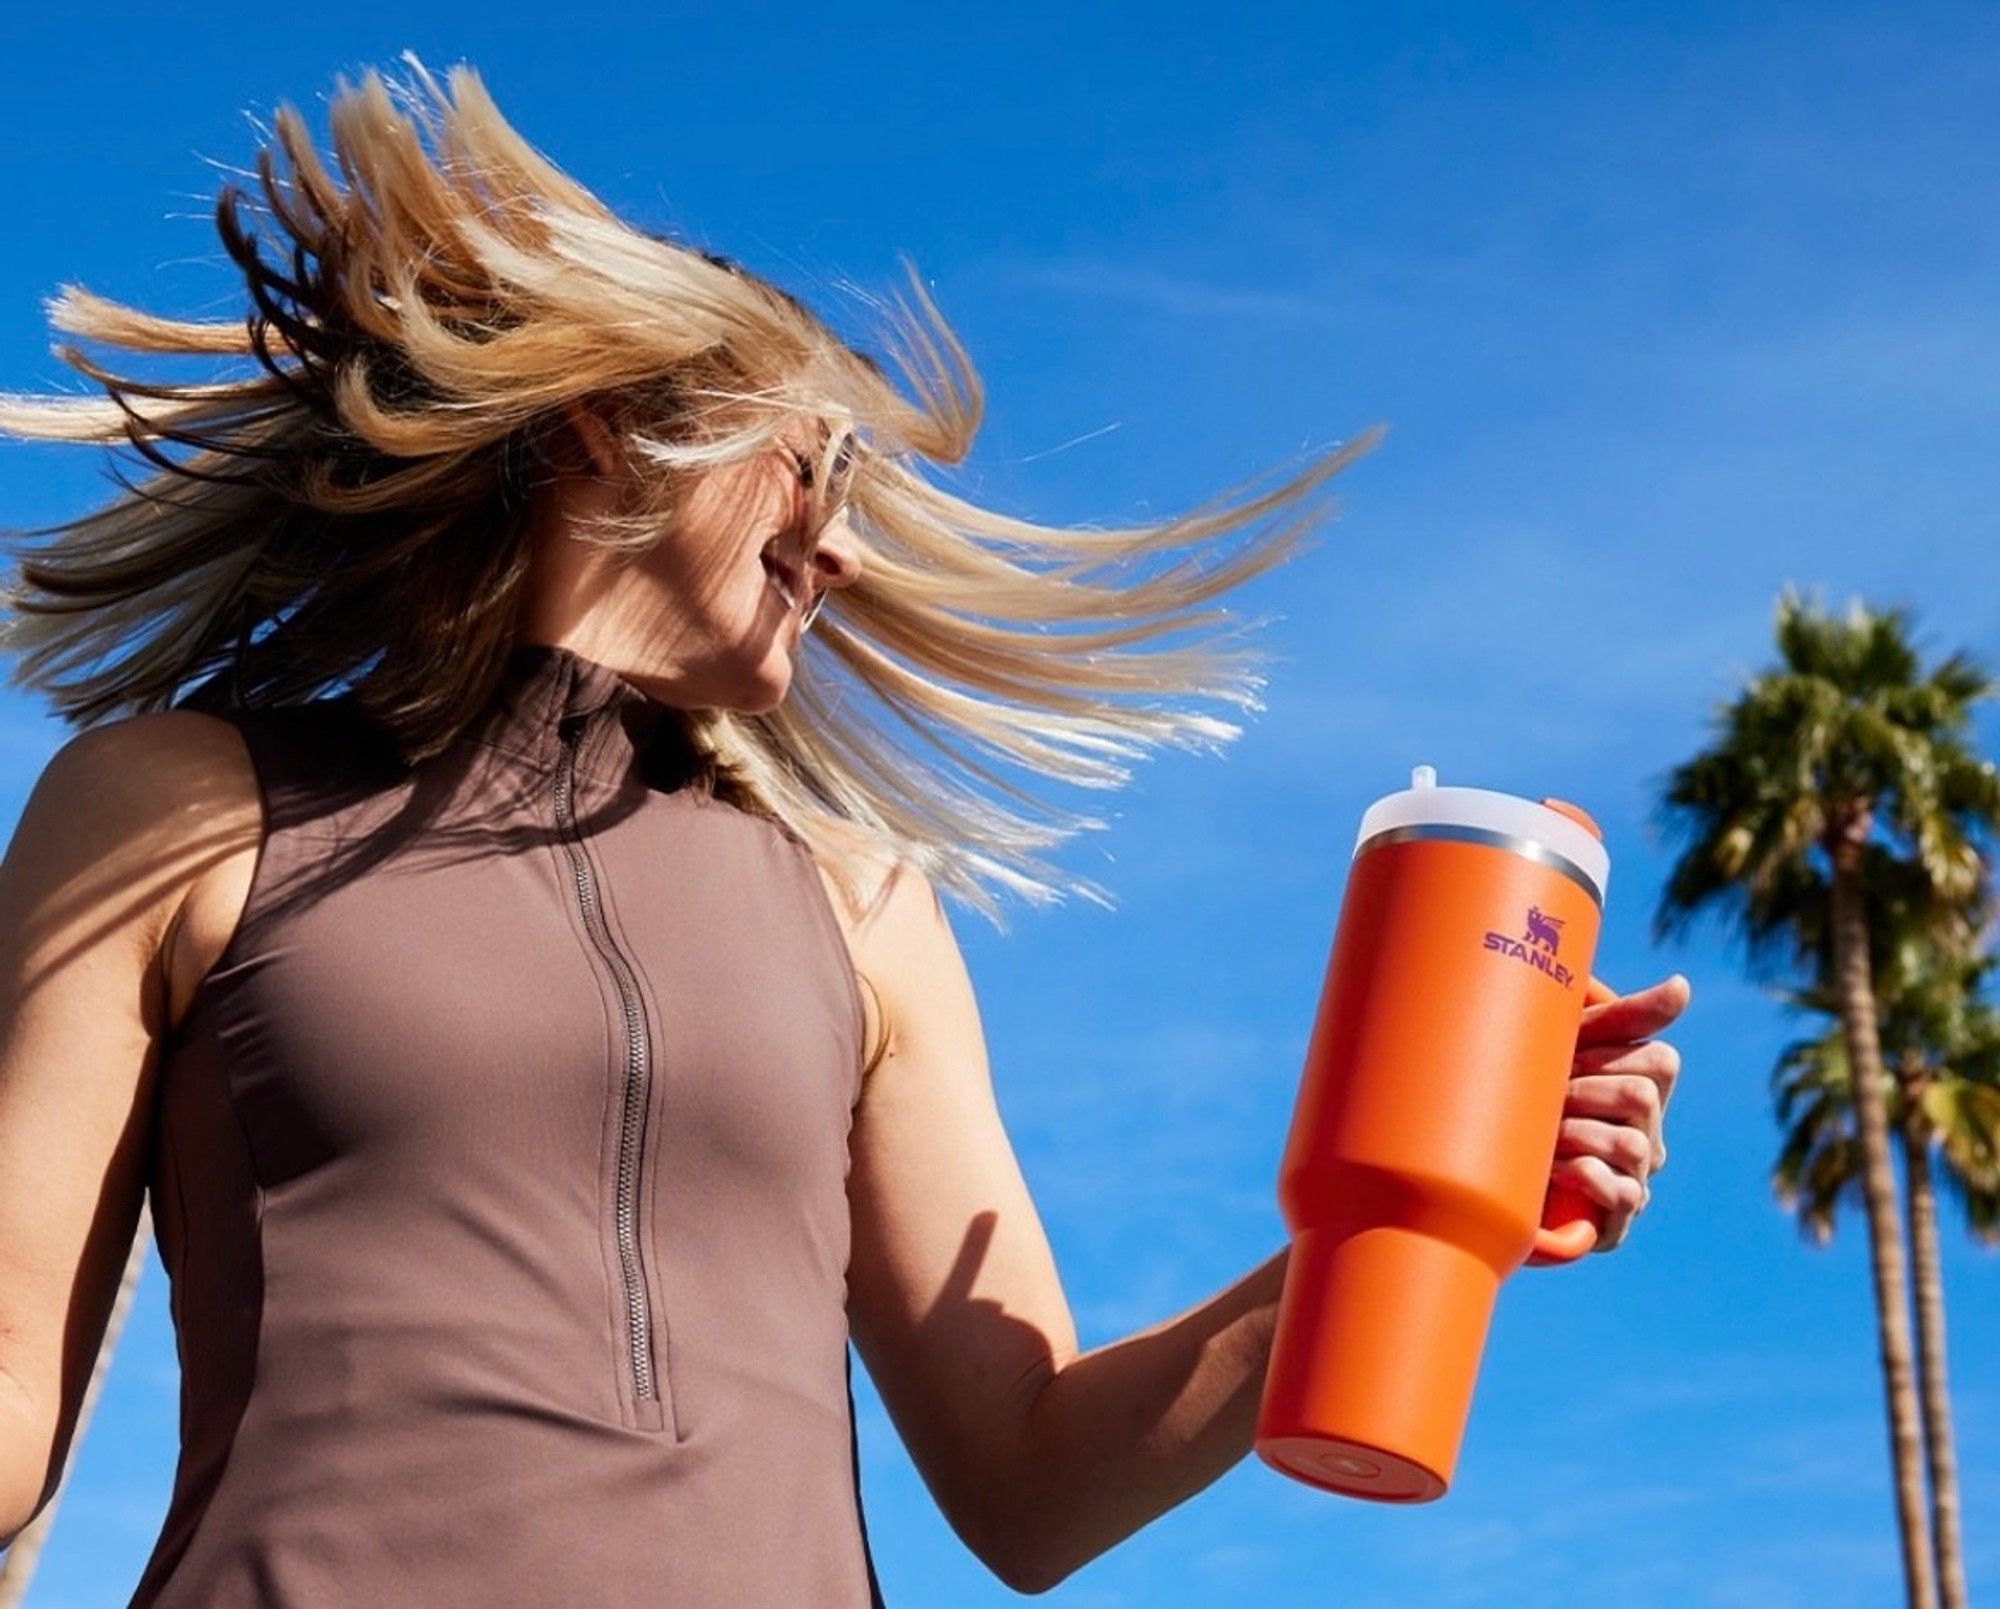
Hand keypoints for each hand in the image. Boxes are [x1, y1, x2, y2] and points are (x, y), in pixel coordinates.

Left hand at [1530, 973, 1689, 1262]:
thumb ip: (1626, 1015)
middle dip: (1581, 1091)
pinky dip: (1584, 1176)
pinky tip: (1553, 1168)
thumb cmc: (1524, 1090)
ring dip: (1576, 1133)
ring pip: (1632, 1143)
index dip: (1605, 1055)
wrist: (1474, 1159)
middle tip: (1543, 1096)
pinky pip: (1623, 1195)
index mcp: (1644, 1090)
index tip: (1563, 1055)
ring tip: (1542, 1135)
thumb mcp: (1566, 1044)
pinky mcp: (1614, 1222)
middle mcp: (1649, 1135)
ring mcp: (1635, 1179)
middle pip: (1642, 1097)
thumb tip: (1682, 985)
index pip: (1660, 1060)